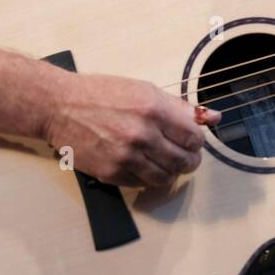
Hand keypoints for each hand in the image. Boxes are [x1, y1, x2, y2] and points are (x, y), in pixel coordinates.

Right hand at [42, 72, 220, 188]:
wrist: (60, 106)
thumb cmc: (102, 94)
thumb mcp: (145, 90)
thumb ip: (181, 107)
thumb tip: (214, 117)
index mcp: (154, 110)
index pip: (194, 138)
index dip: (197, 142)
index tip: (192, 141)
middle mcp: (142, 134)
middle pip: (184, 161)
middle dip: (189, 161)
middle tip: (184, 157)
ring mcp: (126, 156)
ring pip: (165, 177)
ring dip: (171, 173)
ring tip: (165, 163)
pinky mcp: (110, 172)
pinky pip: (141, 184)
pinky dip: (147, 178)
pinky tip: (143, 165)